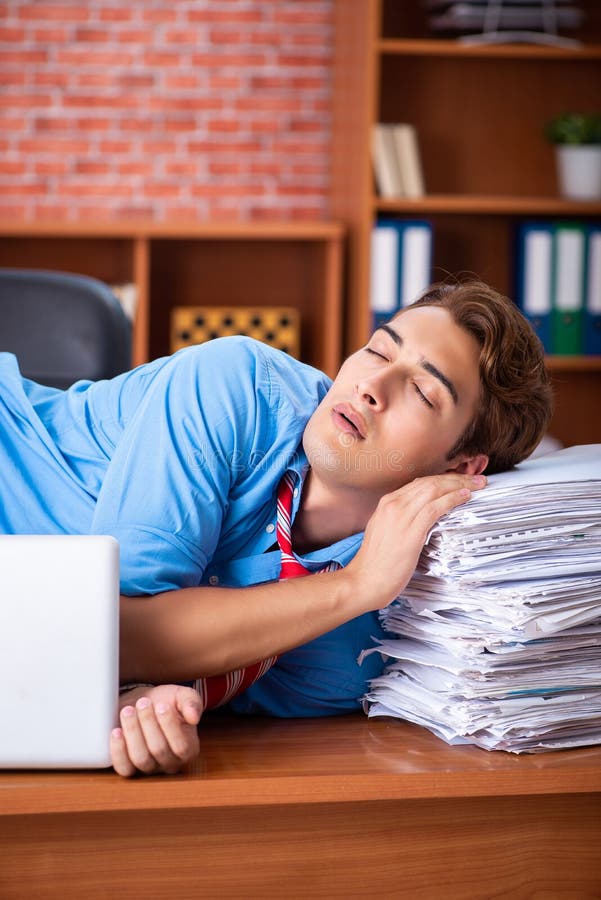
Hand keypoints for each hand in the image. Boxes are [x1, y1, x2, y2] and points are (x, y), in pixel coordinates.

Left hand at [111, 684, 202, 776]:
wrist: (142, 704)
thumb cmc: (165, 701)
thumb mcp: (182, 696)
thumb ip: (192, 702)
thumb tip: (194, 717)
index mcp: (189, 749)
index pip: (182, 746)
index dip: (170, 725)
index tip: (161, 705)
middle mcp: (170, 763)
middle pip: (159, 750)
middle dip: (148, 723)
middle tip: (143, 702)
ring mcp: (149, 768)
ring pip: (141, 758)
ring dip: (132, 731)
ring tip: (128, 711)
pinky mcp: (129, 768)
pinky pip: (123, 767)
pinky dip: (118, 750)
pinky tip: (116, 731)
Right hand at [344, 472, 485, 610]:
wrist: (364, 581)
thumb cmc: (376, 563)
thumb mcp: (386, 532)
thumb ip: (401, 520)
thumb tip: (423, 516)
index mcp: (387, 503)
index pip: (420, 483)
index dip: (443, 479)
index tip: (459, 480)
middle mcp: (393, 504)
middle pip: (430, 483)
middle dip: (456, 478)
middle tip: (476, 479)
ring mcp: (401, 516)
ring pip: (434, 490)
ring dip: (459, 485)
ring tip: (476, 485)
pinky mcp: (410, 531)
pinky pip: (435, 508)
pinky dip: (452, 499)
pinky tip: (465, 497)